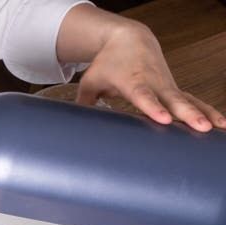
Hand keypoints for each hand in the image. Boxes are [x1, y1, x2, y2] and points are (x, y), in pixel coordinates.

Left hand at [58, 4, 225, 131]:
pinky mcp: (175, 89)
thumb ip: (82, 104)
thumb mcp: (90, 81)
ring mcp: (167, 86)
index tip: (163, 118)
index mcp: (132, 81)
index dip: (153, 106)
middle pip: (173, 100)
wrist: (130, 40)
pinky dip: (208, 111)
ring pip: (189, 101)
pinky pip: (194, 101)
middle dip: (187, 114)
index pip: (143, 95)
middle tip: (201, 128)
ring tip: (218, 129)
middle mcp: (154, 83)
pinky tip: (222, 124)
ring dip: (204, 114)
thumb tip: (70, 126)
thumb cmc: (107, 64)